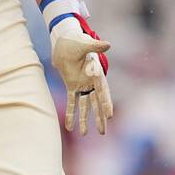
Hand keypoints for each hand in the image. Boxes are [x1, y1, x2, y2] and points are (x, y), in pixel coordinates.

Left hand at [45, 0, 112, 134]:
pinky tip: (70, 126)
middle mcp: (91, 81)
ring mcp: (82, 84)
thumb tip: (108, 44)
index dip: (106, 103)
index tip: (110, 115)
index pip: (103, 91)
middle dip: (100, 117)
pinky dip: (71, 113)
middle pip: (97, 102)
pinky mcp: (72, 85)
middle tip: (103, 132)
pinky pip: (72, 102)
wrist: (65, 40)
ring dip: (85, 119)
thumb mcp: (85, 44)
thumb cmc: (77, 40)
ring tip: (84, 134)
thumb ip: (96, 46)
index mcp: (96, 73)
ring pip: (85, 105)